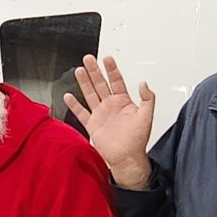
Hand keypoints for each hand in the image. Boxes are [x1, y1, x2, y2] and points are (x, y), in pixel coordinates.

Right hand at [65, 53, 155, 188]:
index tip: (108, 59)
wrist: (126, 158)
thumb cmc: (137, 140)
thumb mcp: (147, 116)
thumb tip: (144, 83)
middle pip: (100, 84)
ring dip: (84, 82)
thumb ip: (147, 99)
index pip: (117, 81)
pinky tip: (69, 96)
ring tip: (79, 70)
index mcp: (123, 102)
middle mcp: (110, 106)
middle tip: (89, 58)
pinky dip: (74, 105)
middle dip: (94, 71)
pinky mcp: (92, 125)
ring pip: (90, 94)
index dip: (112, 69)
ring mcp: (100, 114)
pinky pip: (81, 113)